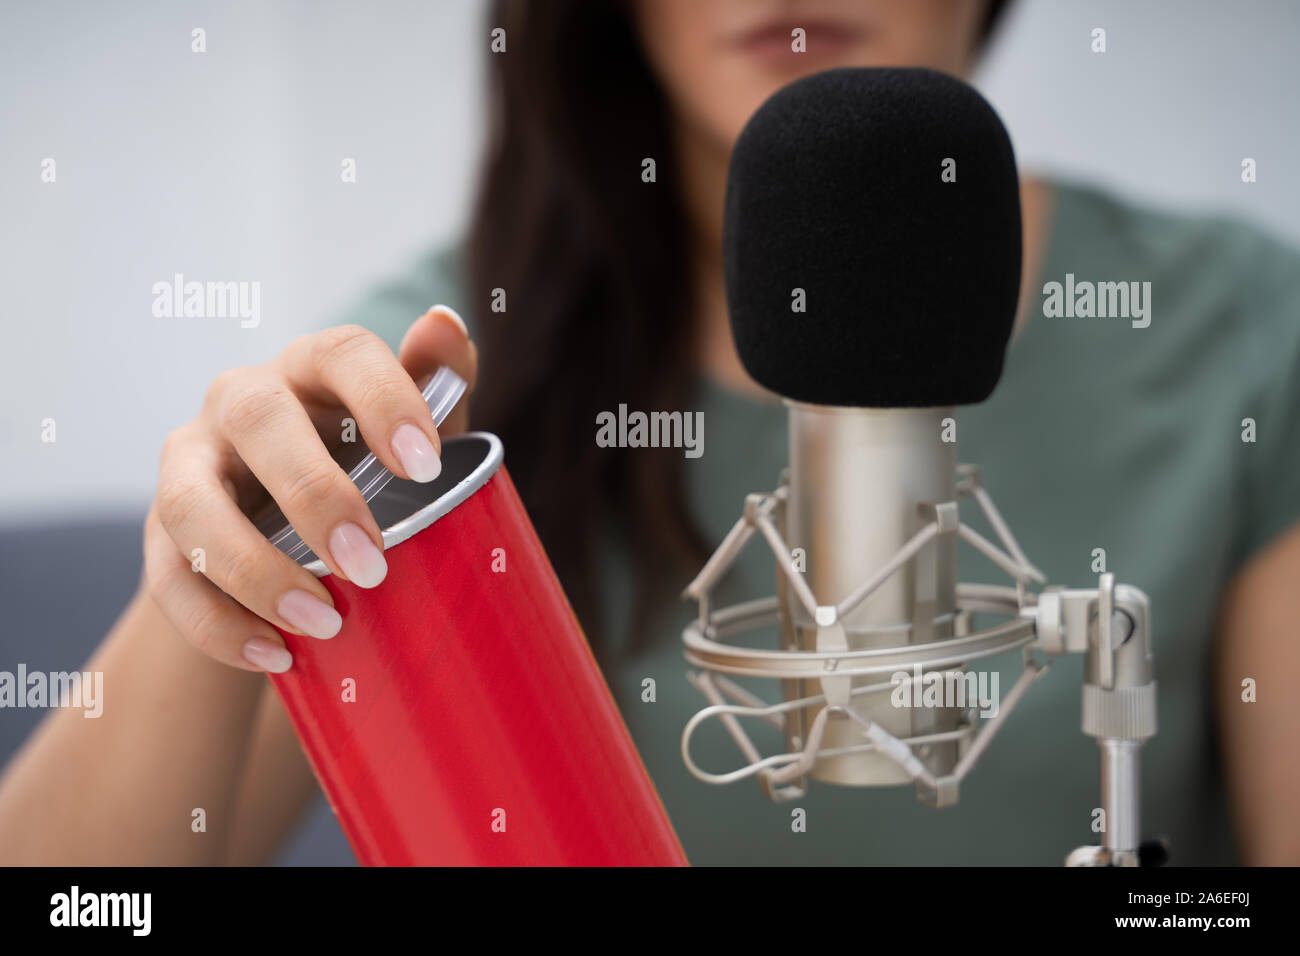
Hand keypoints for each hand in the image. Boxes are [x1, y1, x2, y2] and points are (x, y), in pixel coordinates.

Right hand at [143, 306, 475, 672]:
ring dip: (255, 567)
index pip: (342, 353)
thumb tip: (447, 323)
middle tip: (372, 565)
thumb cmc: (366, 468)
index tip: (425, 466)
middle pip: (259, 420)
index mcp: (311, 369)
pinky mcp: (159, 536)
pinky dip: (219, 624)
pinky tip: (275, 656)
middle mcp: (241, 401)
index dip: (385, 399)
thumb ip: (438, 387)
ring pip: (191, 502)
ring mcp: (190, 464)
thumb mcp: (412, 435)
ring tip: (324, 622)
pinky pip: (168, 578)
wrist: (289, 535)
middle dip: (315, 493)